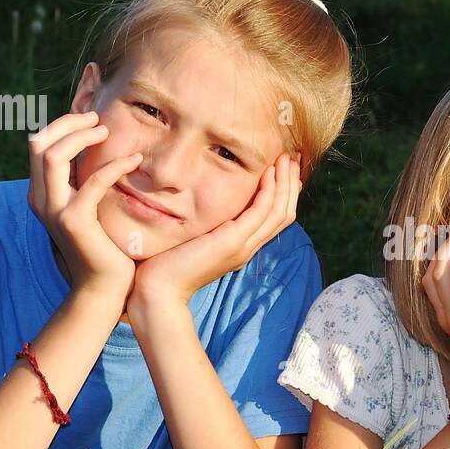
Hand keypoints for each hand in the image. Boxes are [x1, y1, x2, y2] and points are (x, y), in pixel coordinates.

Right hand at [27, 111, 139, 305]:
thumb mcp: (88, 208)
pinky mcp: (75, 221)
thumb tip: (96, 154)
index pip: (39, 146)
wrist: (103, 287)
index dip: (61, 126)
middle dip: (68, 124)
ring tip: (107, 130)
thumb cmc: (103, 246)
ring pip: (53, 156)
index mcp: (42, 194)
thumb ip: (82, 184)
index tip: (90, 119)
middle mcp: (41, 199)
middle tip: (98, 118)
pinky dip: (114, 165)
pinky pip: (92, 182)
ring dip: (81, 137)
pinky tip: (135, 159)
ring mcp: (55, 210)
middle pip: (40, 144)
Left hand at [130, 153, 301, 309]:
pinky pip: (261, 212)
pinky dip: (269, 190)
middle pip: (284, 214)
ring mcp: (243, 246)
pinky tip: (269, 172)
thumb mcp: (193, 240)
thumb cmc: (166, 266)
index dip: (283, 194)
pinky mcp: (233, 242)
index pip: (274, 219)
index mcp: (241, 247)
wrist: (158, 291)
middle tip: (291, 158)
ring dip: (285, 183)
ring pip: (279, 211)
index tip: (283, 170)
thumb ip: (206, 226)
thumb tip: (204, 208)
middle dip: (290, 184)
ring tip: (286, 159)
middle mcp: (248, 248)